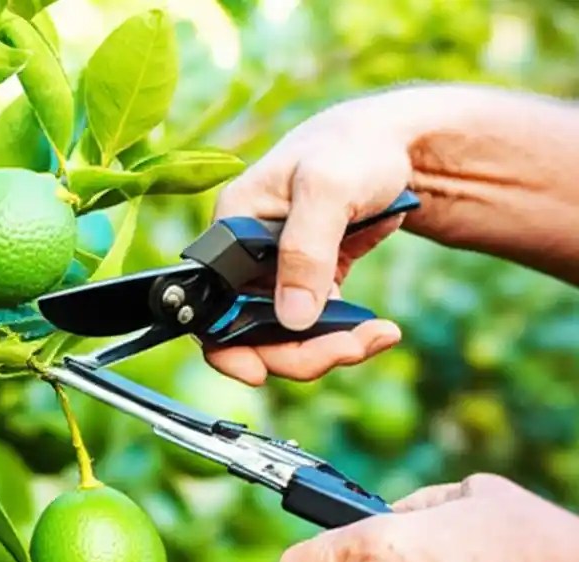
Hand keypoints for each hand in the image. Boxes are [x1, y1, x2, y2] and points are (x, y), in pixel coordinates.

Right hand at [205, 98, 418, 385]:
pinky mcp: (309, 278)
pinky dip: (344, 335)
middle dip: (298, 352)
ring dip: (328, 348)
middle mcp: (246, 255)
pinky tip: (375, 328)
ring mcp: (277, 270)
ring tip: (376, 336)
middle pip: (248, 332)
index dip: (232, 346)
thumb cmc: (354, 147)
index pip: (212, 306)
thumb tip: (292, 317)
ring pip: (284, 335)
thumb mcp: (327, 189)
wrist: (399, 141)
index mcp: (232, 227)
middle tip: (350, 349)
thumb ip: (305, 251)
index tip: (263, 372)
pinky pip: (313, 326)